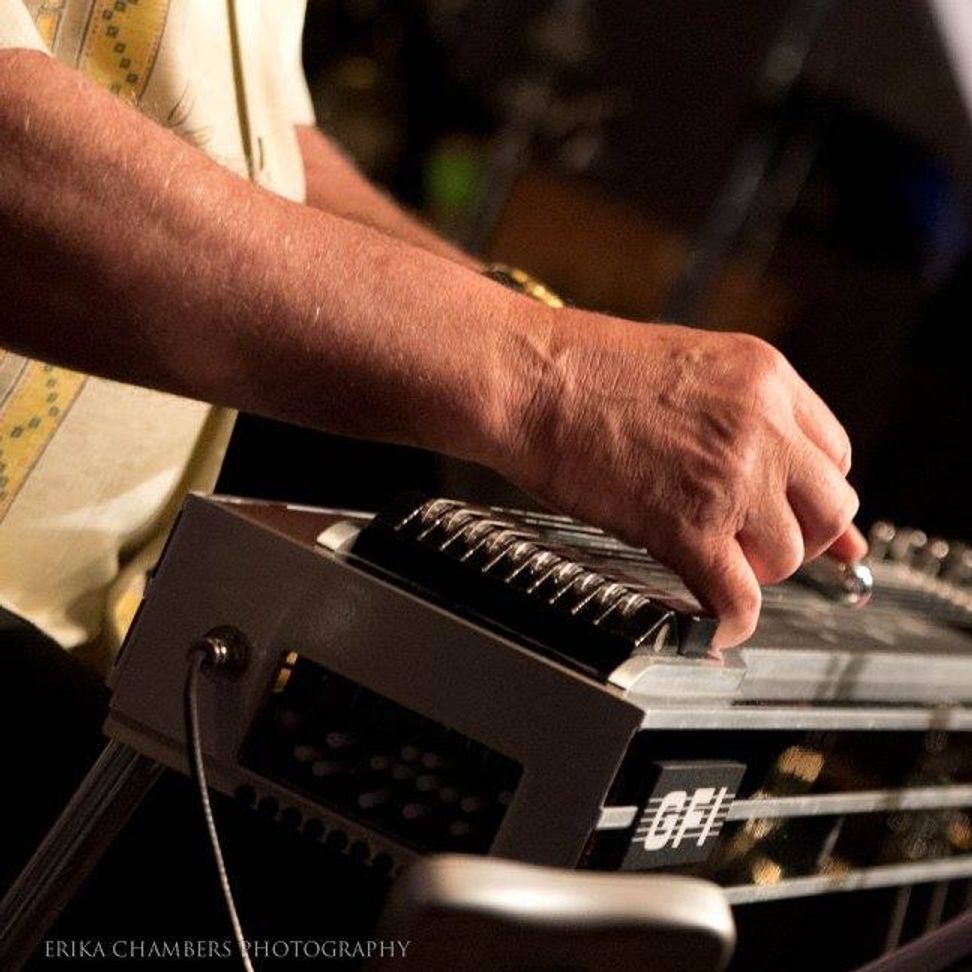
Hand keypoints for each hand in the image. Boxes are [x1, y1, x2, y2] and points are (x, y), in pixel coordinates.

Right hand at [501, 311, 866, 648]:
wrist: (529, 379)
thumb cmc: (584, 369)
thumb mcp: (688, 368)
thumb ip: (745, 417)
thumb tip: (775, 467)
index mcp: (765, 376)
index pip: (834, 452)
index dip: (808, 489)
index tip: (790, 507)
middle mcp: (762, 426)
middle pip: (830, 507)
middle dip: (799, 533)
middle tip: (756, 539)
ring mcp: (729, 477)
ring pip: (788, 556)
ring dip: (756, 569)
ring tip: (714, 559)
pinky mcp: (685, 525)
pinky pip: (737, 597)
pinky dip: (732, 621)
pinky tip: (717, 622)